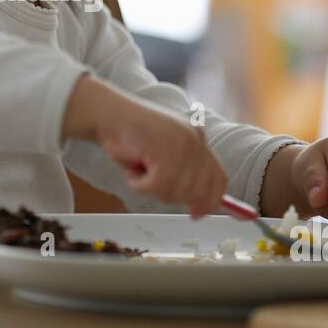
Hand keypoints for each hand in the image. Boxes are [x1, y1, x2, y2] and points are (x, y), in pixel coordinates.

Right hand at [63, 74, 226, 217]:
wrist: (108, 113)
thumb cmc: (130, 135)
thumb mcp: (165, 154)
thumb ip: (184, 174)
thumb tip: (199, 208)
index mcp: (197, 139)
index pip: (219, 178)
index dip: (210, 201)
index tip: (196, 213)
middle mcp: (194, 141)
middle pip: (199, 190)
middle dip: (174, 195)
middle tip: (152, 184)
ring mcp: (181, 145)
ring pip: (176, 191)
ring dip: (152, 188)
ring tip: (139, 169)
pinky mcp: (164, 151)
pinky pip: (156, 186)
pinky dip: (139, 185)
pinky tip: (133, 169)